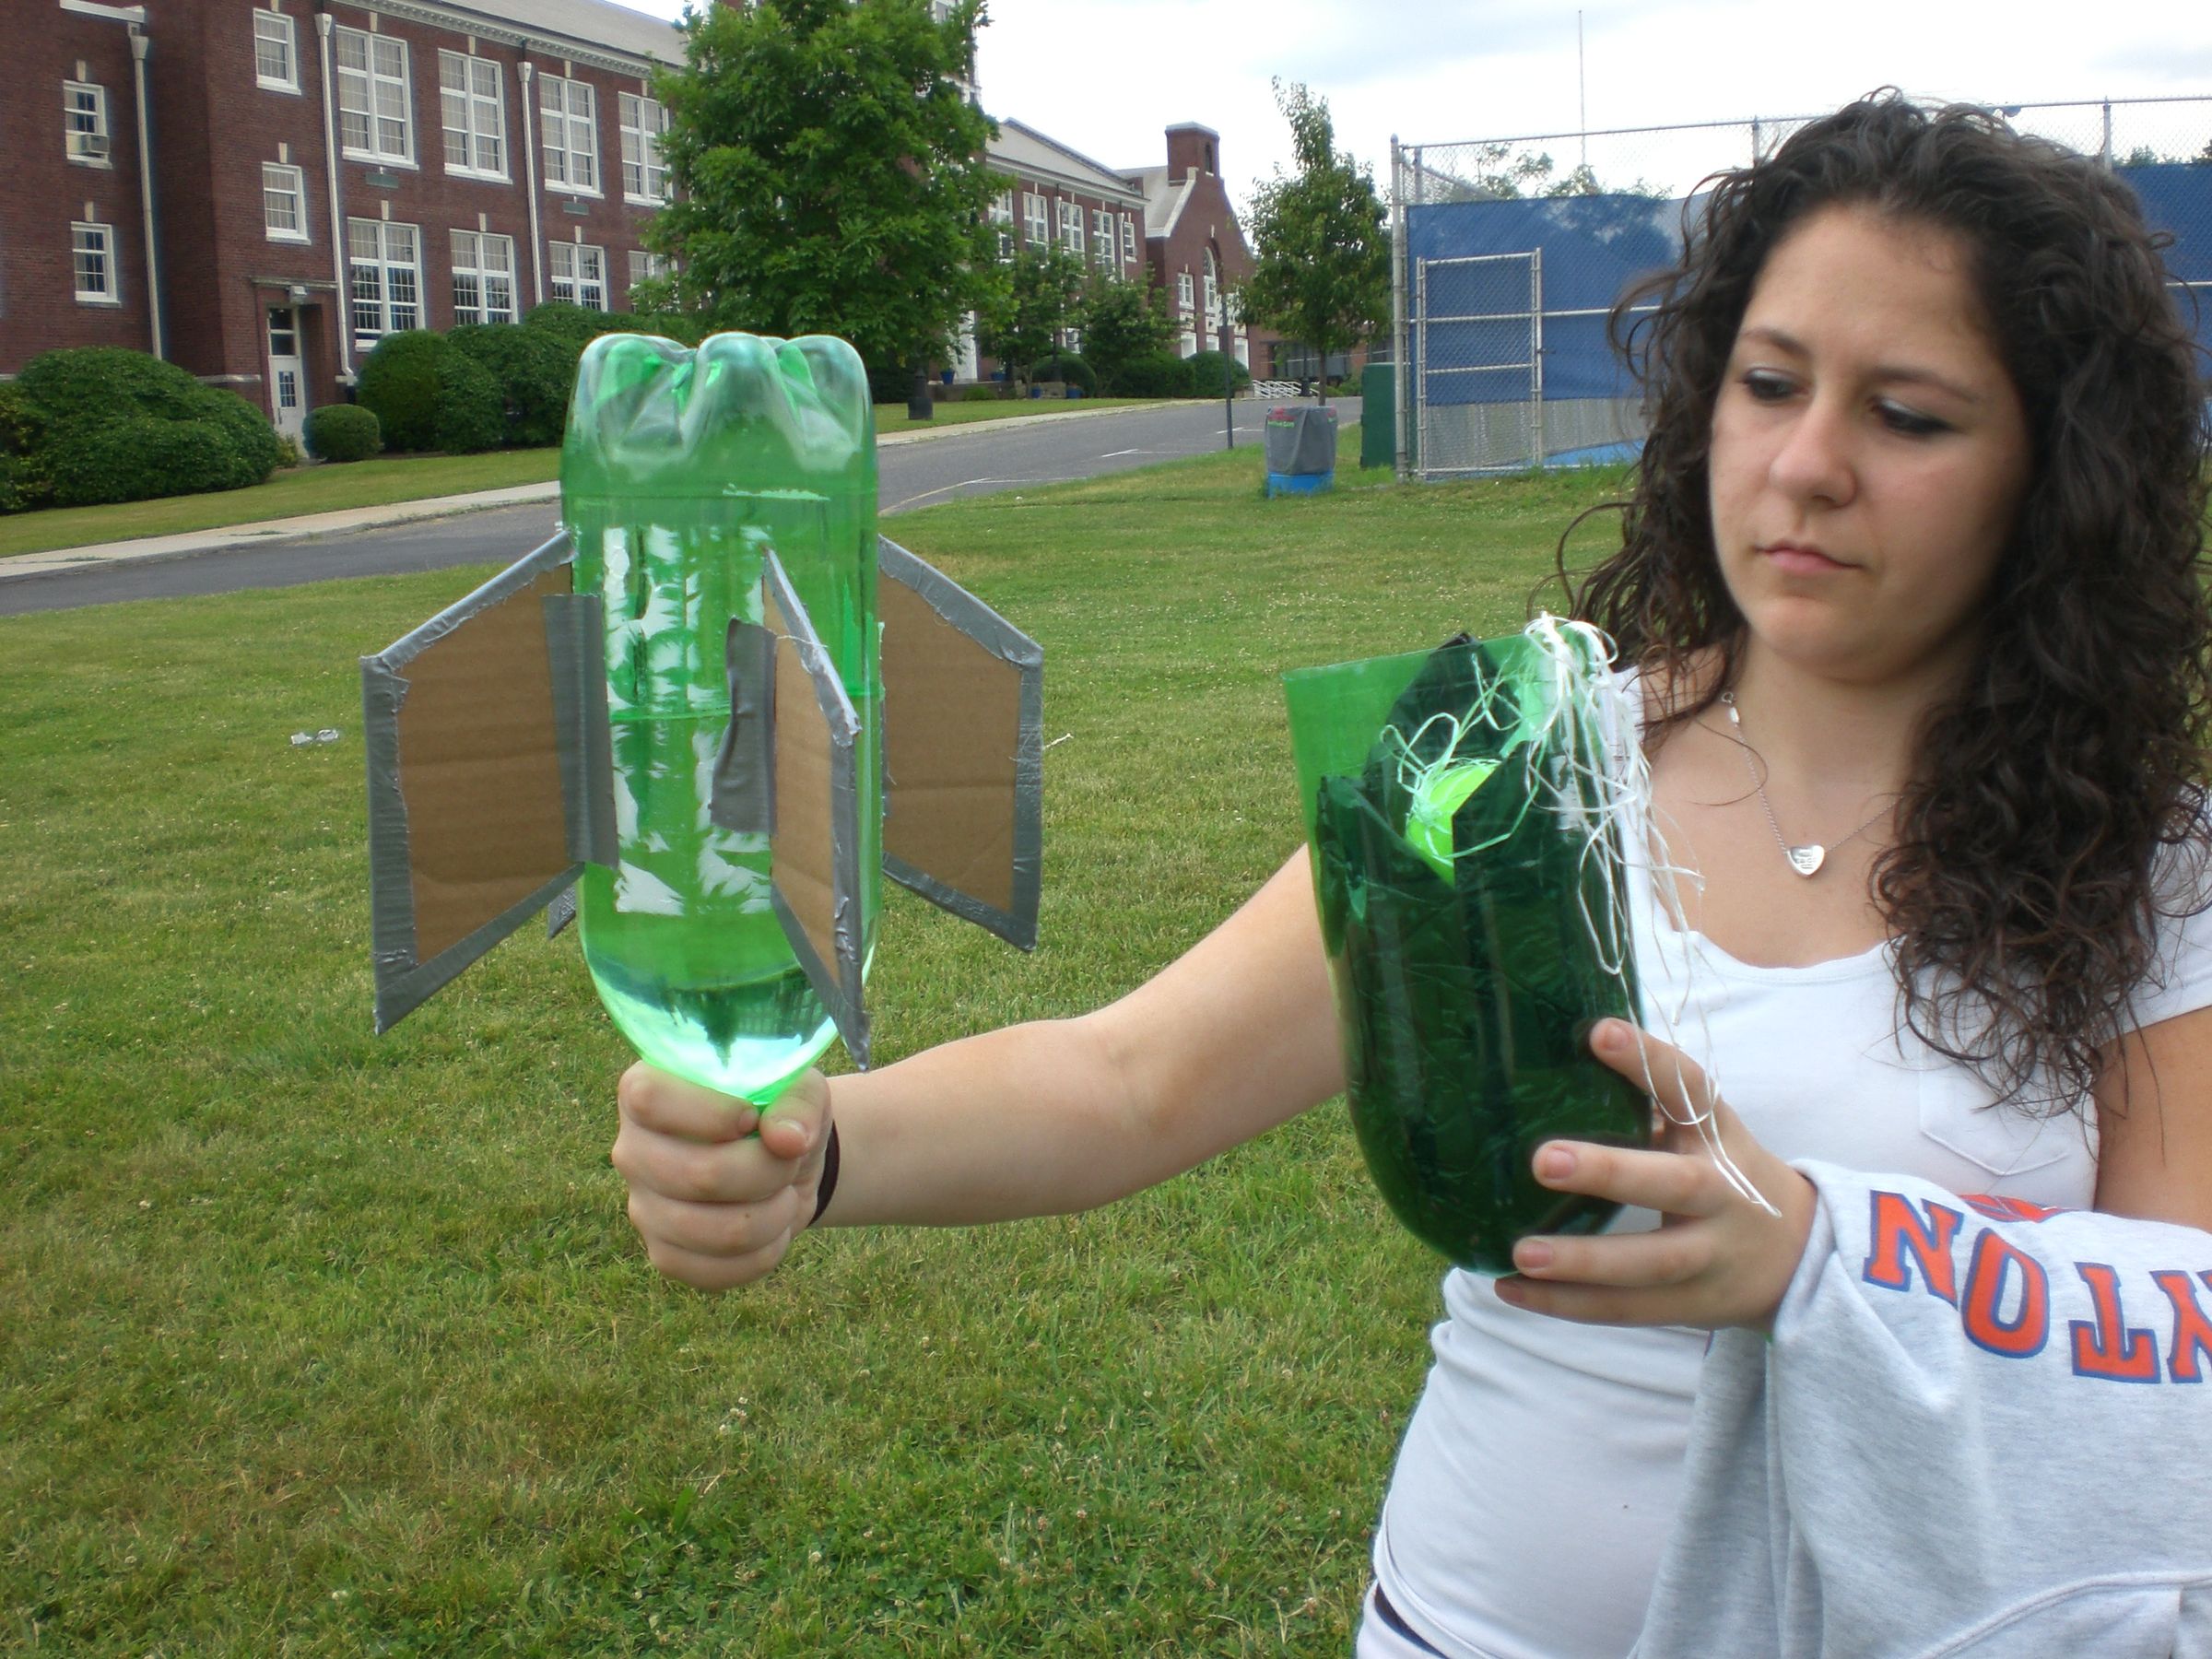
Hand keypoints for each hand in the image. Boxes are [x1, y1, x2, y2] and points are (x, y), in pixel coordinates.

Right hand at [610, 1065, 833, 1291]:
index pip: (649, 1099)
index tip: (752, 1117)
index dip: (710, 1112)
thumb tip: (787, 1140)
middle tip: (787, 1160)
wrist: (784, 1164)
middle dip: (767, 1171)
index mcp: (646, 1089)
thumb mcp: (800, 1088)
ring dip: (773, 1215)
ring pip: (715, 1230)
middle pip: (697, 1174)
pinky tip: (772, 1229)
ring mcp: (642, 1207)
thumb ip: (798, 1102)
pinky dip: (764, 1253)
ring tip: (785, 1194)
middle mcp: (632, 1150)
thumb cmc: (780, 1112)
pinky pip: (714, 1272)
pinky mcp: (663, 1255)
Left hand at [1492, 1019, 1816, 1331]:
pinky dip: (1566, 1305)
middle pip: (1672, 1185)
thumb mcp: (1704, 1133)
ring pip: (1648, 1264)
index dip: (1647, 1061)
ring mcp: (1709, 1256)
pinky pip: (1626, 1309)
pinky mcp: (1689, 1304)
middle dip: (1608, 1174)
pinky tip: (1510, 1289)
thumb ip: (1650, 1104)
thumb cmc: (1723, 1175)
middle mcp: (1721, 1194)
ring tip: (1520, 1253)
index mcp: (1718, 1138)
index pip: (1690, 1090)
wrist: (1798, 1257)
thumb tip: (1552, 1058)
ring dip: (1582, 1261)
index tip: (1598, 1032)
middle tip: (1542, 1160)